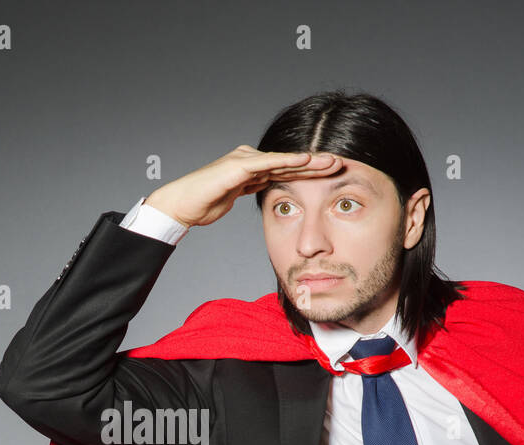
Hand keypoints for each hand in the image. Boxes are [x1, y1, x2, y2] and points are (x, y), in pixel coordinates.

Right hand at [145, 145, 344, 229]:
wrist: (181, 205)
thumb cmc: (203, 203)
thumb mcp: (234, 197)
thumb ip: (250, 190)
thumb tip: (266, 192)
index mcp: (251, 168)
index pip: (286, 170)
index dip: (309, 172)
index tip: (331, 176)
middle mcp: (250, 160)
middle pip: (289, 163)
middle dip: (316, 164)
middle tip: (342, 163)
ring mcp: (245, 160)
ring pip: (283, 161)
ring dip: (309, 161)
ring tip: (332, 161)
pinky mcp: (239, 166)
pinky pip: (268, 163)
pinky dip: (288, 162)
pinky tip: (306, 159)